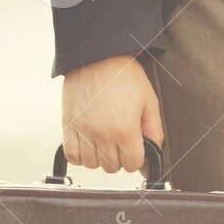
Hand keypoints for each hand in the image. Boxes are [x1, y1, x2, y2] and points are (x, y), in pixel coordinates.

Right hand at [61, 54, 163, 174]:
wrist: (97, 56)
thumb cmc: (124, 76)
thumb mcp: (149, 101)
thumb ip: (154, 131)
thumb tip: (154, 154)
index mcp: (125, 129)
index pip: (132, 165)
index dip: (136, 158)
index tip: (134, 148)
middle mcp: (103, 133)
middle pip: (112, 167)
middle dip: (119, 157)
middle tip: (120, 141)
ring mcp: (83, 131)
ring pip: (92, 165)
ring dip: (100, 158)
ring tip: (104, 141)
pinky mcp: (68, 125)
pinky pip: (72, 156)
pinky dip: (81, 156)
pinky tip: (89, 144)